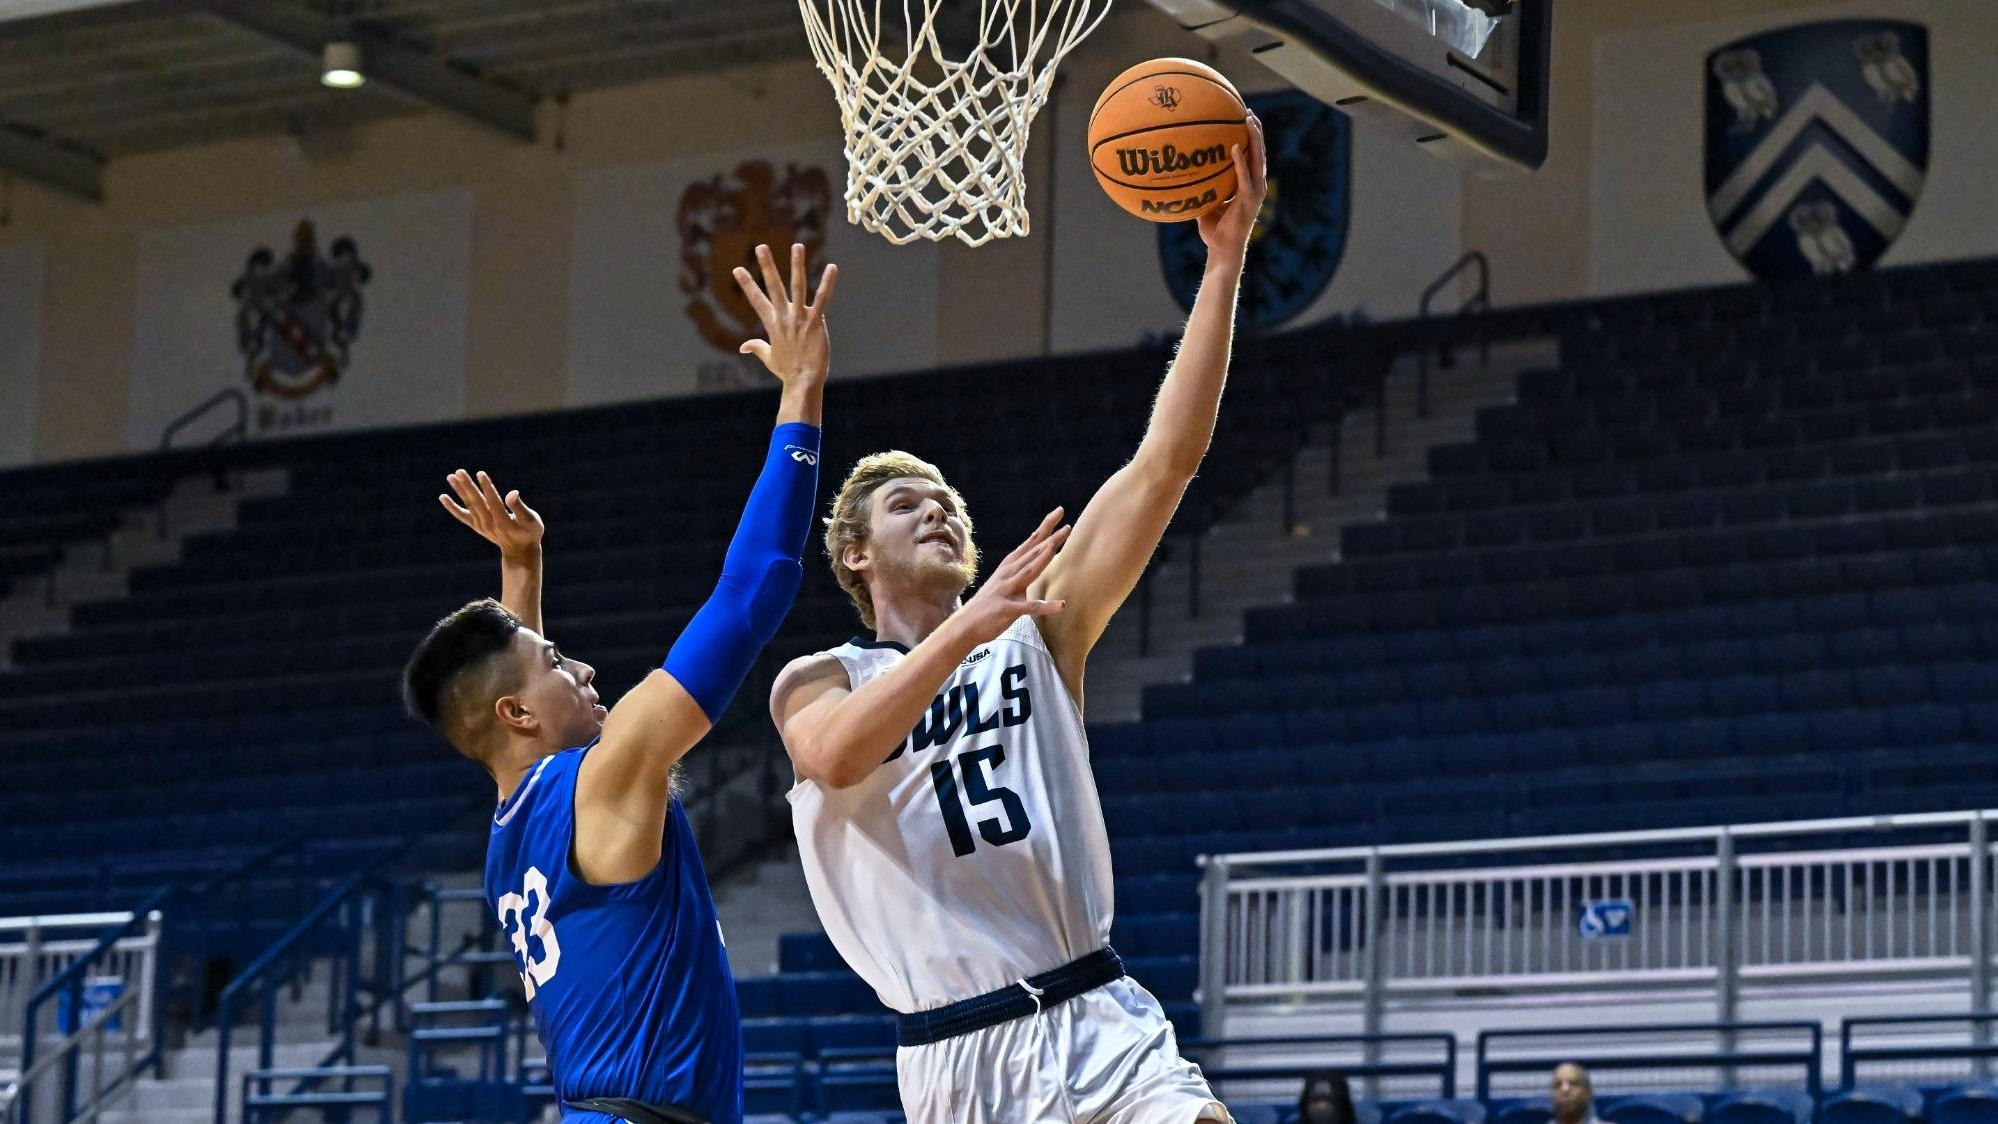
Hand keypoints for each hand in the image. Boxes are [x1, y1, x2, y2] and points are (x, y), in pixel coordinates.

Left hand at [441, 469, 543, 560]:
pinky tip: (443, 497)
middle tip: (460, 471)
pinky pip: (462, 516)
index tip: (480, 473)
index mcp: (504, 521)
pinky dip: (452, 507)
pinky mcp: (476, 526)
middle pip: (477, 502)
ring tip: (451, 477)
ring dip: (459, 491)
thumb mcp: (532, 521)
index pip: (493, 501)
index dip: (487, 487)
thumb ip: (520, 507)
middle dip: (468, 486)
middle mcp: (489, 524)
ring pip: (468, 506)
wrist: (519, 551)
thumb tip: (512, 492)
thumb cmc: (530, 532)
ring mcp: (481, 526)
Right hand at [733, 242, 837, 387]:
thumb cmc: (788, 371)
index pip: (757, 299)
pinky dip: (827, 283)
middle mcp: (784, 317)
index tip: (737, 269)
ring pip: (797, 286)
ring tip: (797, 246)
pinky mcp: (816, 322)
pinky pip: (822, 299)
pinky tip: (832, 267)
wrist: (803, 381)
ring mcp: (799, 318)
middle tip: (761, 246)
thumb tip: (742, 346)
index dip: (747, 284)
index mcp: (773, 323)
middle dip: (767, 266)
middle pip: (773, 286)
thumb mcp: (769, 358)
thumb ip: (757, 348)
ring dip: (797, 265)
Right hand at [955, 508, 1070, 645]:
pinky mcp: (1008, 609)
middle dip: (1050, 539)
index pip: (1031, 542)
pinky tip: (1060, 605)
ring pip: (1028, 572)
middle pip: (1032, 553)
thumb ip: (1022, 566)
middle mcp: (1008, 573)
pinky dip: (1045, 606)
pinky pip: (1029, 607)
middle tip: (1068, 526)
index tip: (1059, 511)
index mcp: (1010, 565)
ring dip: (1042, 559)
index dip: (1045, 527)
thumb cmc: (990, 602)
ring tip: (1055, 547)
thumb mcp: (1005, 579)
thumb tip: (1040, 553)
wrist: (966, 623)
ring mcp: (1007, 590)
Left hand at [1197, 115, 1267, 258]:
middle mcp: (1256, 186)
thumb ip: (1203, 187)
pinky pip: (1244, 177)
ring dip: (1254, 139)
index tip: (1245, 119)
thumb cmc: (1213, 231)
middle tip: (1248, 112)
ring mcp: (1255, 192)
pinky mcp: (1249, 200)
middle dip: (1256, 132)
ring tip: (1248, 120)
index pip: (1253, 157)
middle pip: (1259, 153)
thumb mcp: (1207, 204)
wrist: (1222, 250)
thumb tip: (1183, 174)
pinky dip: (1240, 162)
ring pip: (1258, 159)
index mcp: (1249, 186)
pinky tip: (1234, 147)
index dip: (1251, 138)